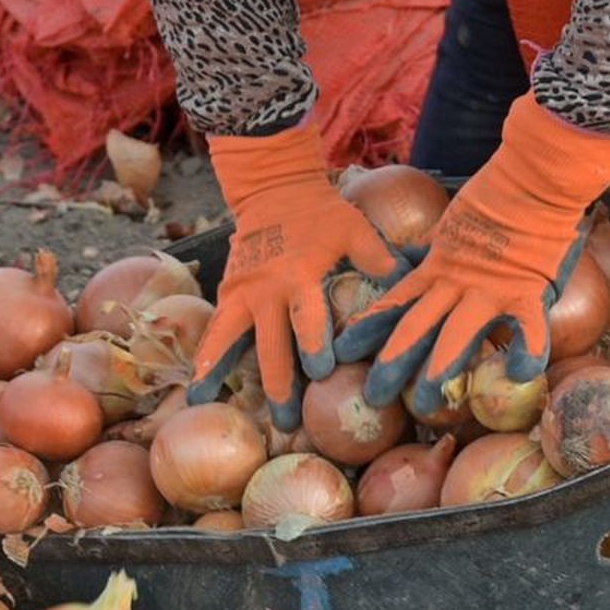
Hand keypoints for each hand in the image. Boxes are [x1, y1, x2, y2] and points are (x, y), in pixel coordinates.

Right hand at [188, 124, 405, 430]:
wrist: (274, 189)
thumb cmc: (321, 214)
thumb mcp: (354, 229)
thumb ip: (379, 258)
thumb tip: (410, 285)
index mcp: (299, 275)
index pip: (307, 317)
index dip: (314, 345)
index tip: (322, 373)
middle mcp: (265, 288)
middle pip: (269, 342)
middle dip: (278, 383)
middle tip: (286, 420)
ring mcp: (241, 292)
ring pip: (228, 338)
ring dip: (221, 372)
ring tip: (207, 403)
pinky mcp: (227, 292)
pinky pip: (215, 329)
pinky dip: (206, 358)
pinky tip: (199, 388)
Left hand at [335, 92, 609, 412]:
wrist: (530, 179)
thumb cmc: (493, 197)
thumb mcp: (449, 225)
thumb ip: (430, 248)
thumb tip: (407, 259)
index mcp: (435, 268)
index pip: (393, 302)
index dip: (367, 328)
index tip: (343, 352)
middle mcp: (454, 284)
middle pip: (414, 328)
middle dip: (391, 364)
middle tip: (372, 397)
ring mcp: (488, 290)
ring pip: (455, 337)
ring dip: (437, 372)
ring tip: (423, 405)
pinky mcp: (524, 292)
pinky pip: (528, 330)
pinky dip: (528, 352)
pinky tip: (520, 376)